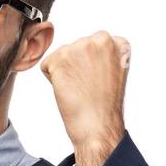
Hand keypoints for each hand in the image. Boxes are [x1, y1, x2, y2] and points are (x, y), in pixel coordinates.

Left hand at [40, 30, 129, 165]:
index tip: (100, 80)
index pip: (95, 45)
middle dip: (77, 66)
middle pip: (76, 48)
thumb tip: (84, 49)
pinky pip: (47, 66)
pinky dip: (52, 79)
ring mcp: (80, 46)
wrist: (98, 126)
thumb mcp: (114, 72)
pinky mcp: (60, 57)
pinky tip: (68, 90)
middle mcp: (101, 39)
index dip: (93, 66)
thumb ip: (103, 54)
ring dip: (65, 72)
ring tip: (80, 88)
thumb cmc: (105, 105)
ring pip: (61, 56)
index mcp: (118, 42)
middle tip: (89, 86)